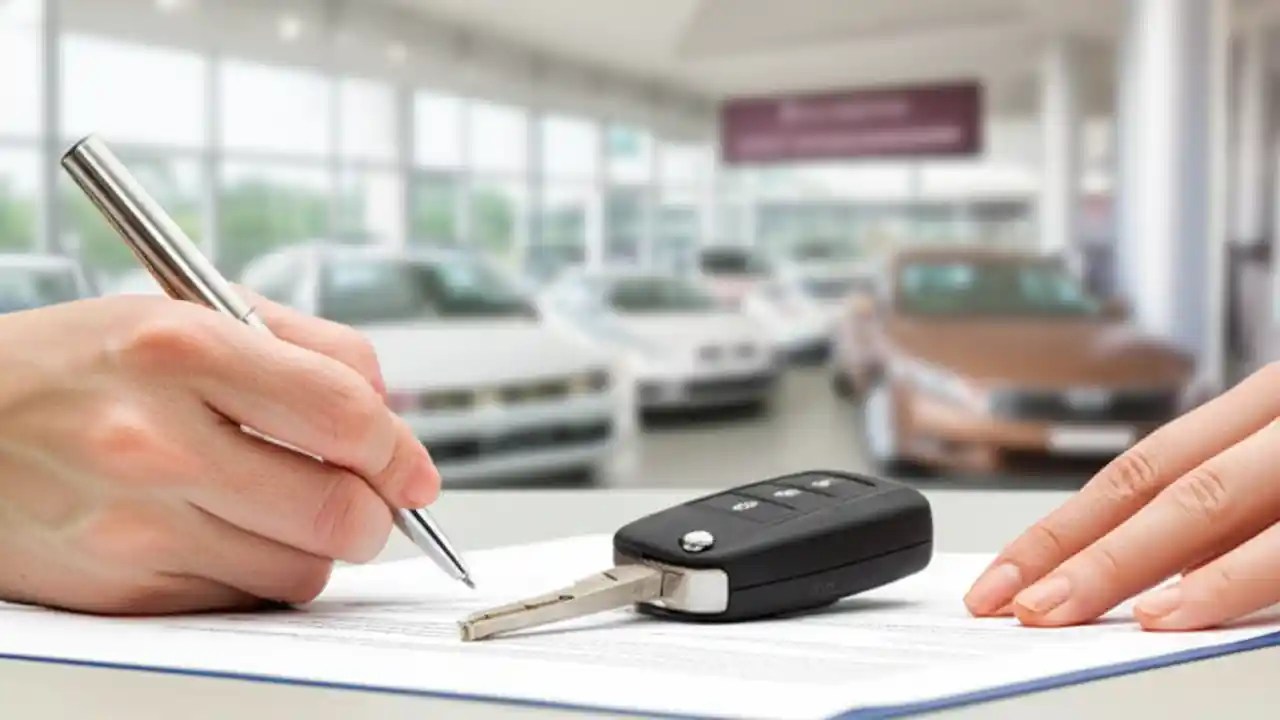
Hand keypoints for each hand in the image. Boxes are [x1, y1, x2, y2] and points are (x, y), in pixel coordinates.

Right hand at [0, 292, 438, 614]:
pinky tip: (222, 533)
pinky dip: (257, 575)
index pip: (346, 414)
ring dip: (316, 548)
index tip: (414, 471)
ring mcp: (134, 524)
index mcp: (181, 346)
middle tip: (366, 502)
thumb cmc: (79, 366)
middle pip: (340, 512)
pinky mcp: (118, 590)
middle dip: (376, 514)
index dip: (401, 451)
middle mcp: (156, 439)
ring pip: (302, 570)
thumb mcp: (183, 310)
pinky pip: (244, 602)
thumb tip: (389, 412)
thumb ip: (306, 345)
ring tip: (279, 509)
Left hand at [965, 365, 1279, 630]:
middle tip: (1014, 604)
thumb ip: (1235, 502)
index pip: (1139, 472)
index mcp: (1260, 409)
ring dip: (1125, 561)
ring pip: (1207, 500)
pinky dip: (1224, 579)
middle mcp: (1276, 419)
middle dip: (1074, 551)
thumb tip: (1158, 573)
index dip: (1063, 527)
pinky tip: (1172, 611)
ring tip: (1061, 609)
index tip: (1002, 578)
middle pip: (1154, 487)